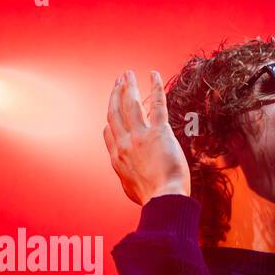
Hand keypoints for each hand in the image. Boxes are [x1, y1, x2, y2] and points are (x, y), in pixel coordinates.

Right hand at [103, 69, 189, 204]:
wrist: (165, 199)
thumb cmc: (153, 199)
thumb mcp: (131, 190)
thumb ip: (128, 179)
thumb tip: (130, 178)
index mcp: (117, 158)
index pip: (109, 133)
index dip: (110, 120)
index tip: (112, 111)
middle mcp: (124, 144)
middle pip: (115, 113)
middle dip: (115, 95)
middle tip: (117, 83)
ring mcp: (140, 136)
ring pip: (130, 104)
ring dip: (128, 86)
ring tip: (128, 74)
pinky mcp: (158, 132)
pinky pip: (156, 104)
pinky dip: (155, 87)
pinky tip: (153, 74)